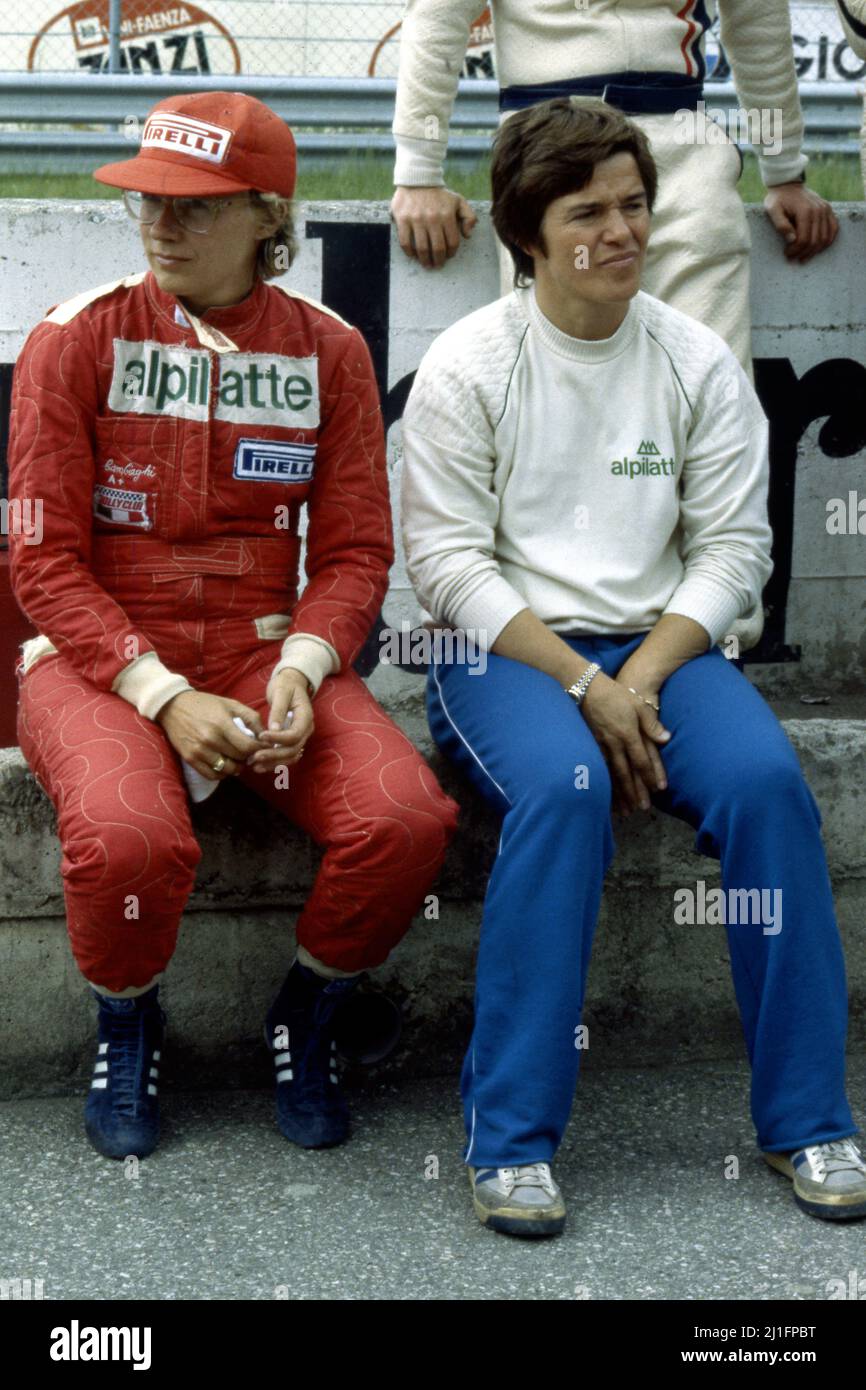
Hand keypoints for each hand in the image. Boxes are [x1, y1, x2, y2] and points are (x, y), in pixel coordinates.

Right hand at [155, 691, 264, 781]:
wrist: (172, 706)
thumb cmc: (205, 704)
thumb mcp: (230, 704)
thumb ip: (251, 718)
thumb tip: (265, 735)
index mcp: (222, 724)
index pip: (248, 746)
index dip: (259, 749)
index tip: (262, 748)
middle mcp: (210, 739)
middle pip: (239, 758)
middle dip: (249, 757)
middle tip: (250, 753)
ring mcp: (199, 750)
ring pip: (227, 770)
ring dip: (236, 767)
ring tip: (238, 759)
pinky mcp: (190, 758)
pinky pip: (211, 775)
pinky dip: (222, 774)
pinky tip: (224, 765)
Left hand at [246, 668, 314, 774]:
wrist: (292, 683)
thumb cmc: (286, 684)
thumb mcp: (280, 692)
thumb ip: (278, 710)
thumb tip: (274, 729)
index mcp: (306, 717)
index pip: (295, 734)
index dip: (278, 738)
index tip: (261, 736)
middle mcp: (306, 730)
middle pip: (293, 750)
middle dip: (273, 755)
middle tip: (254, 757)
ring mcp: (301, 736)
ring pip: (291, 757)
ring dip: (273, 763)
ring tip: (255, 766)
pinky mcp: (293, 741)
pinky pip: (286, 756)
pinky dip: (274, 762)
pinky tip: (259, 765)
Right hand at [390, 185, 477, 267]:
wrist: (417, 179)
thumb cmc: (439, 194)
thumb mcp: (458, 200)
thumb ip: (469, 216)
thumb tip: (468, 235)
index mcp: (447, 215)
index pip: (452, 242)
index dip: (451, 253)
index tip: (448, 256)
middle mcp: (432, 218)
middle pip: (437, 248)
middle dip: (439, 260)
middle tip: (437, 265)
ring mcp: (416, 219)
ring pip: (422, 248)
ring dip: (425, 260)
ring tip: (427, 264)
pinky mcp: (403, 219)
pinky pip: (405, 242)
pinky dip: (409, 252)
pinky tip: (413, 255)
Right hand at [580, 670, 670, 816]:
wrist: (586, 688)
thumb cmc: (616, 694)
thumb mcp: (638, 704)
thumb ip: (652, 724)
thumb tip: (666, 739)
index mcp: (629, 734)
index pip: (643, 760)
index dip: (651, 775)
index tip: (659, 789)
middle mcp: (615, 744)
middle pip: (627, 773)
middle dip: (635, 792)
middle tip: (643, 808)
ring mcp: (601, 746)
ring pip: (611, 775)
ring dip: (619, 794)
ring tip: (626, 810)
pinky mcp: (591, 746)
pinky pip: (599, 770)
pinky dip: (604, 785)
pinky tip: (607, 796)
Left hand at [763, 183, 837, 262]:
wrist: (788, 185)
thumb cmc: (778, 199)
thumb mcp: (773, 210)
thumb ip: (781, 224)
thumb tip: (791, 239)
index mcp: (805, 211)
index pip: (804, 239)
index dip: (796, 250)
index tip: (786, 254)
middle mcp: (819, 210)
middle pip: (815, 241)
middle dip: (804, 253)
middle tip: (793, 258)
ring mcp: (826, 209)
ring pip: (825, 238)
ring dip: (815, 251)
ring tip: (803, 256)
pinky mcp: (829, 210)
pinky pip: (833, 229)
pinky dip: (827, 241)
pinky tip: (817, 248)